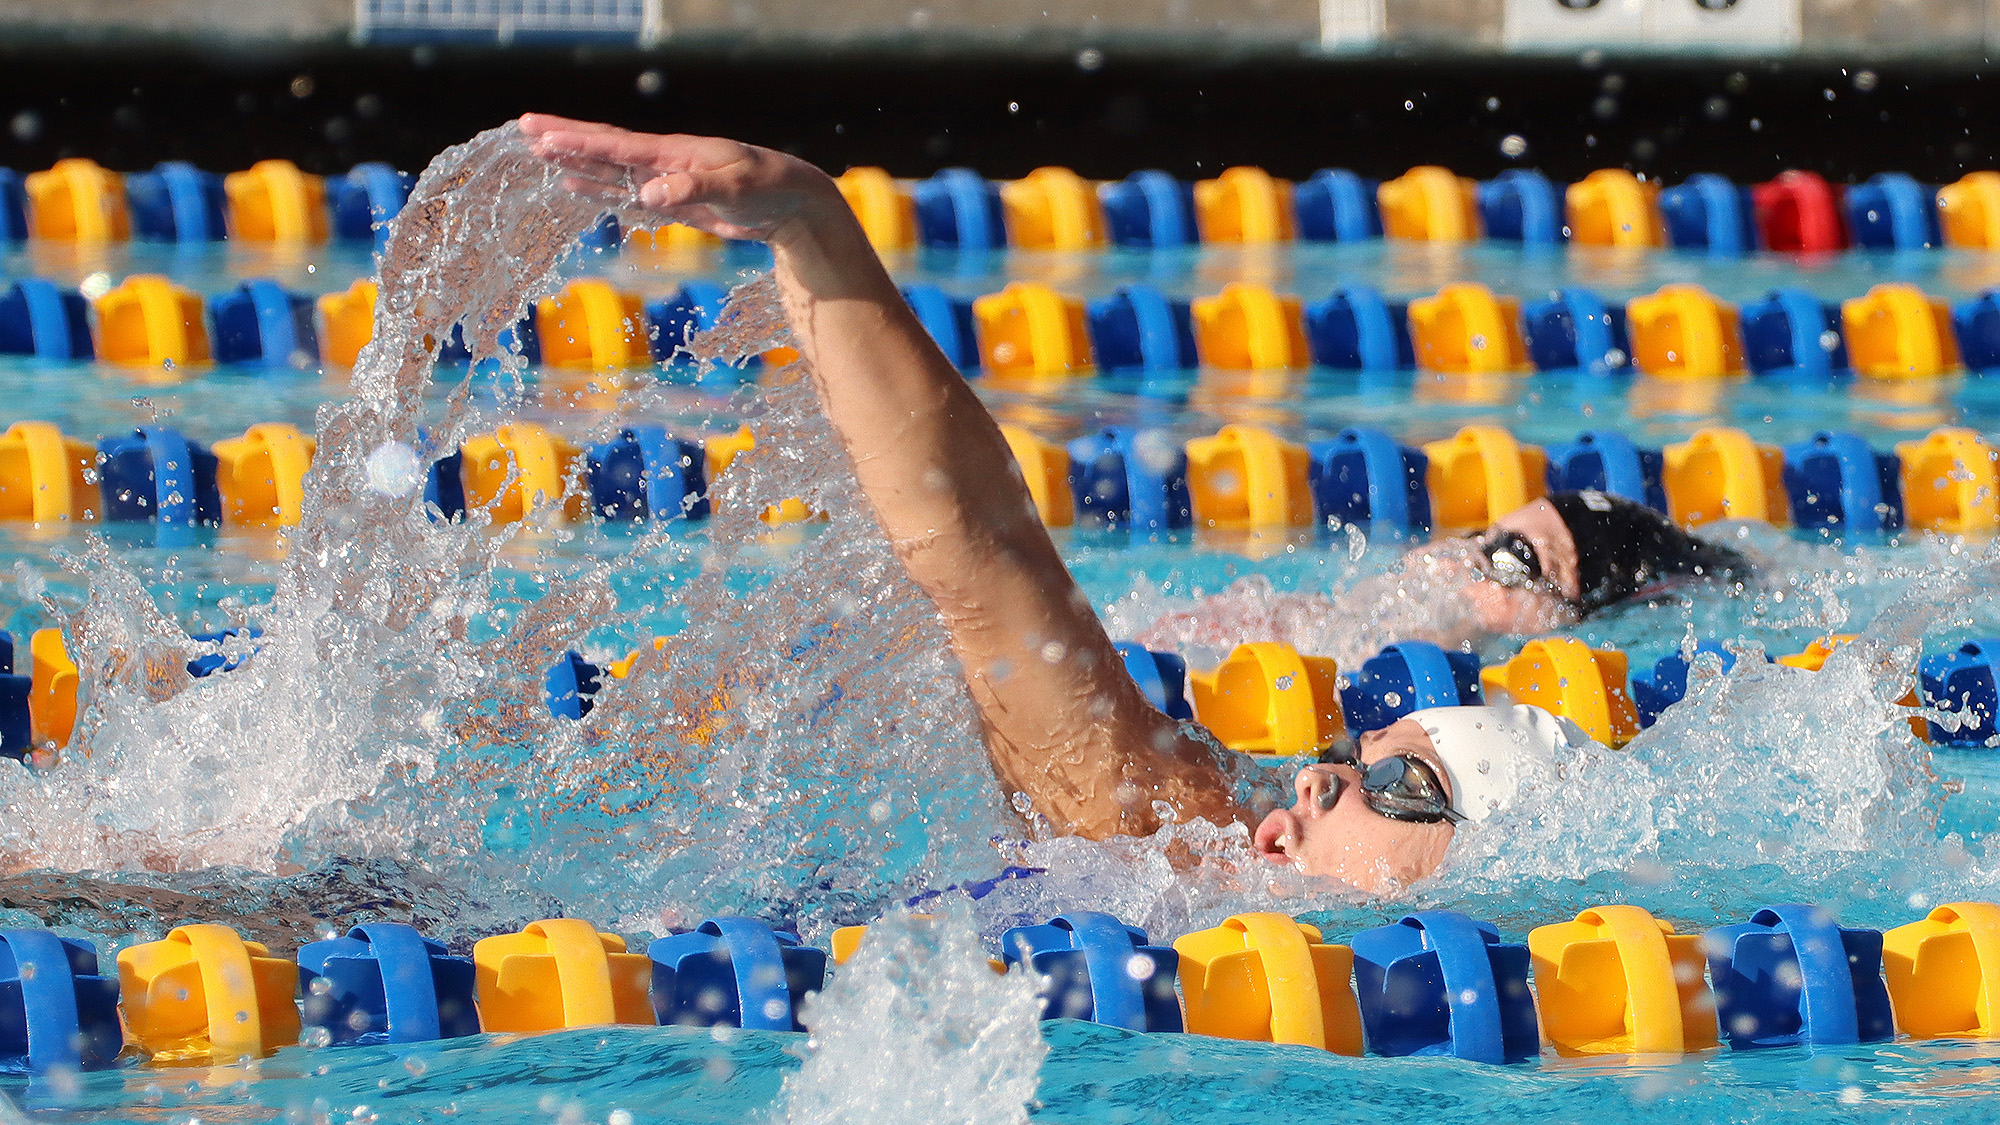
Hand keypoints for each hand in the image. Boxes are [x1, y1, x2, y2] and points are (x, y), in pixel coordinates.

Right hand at [519, 114, 843, 246]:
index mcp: (674, 152)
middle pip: (604, 148)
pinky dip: (597, 187)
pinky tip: (574, 184)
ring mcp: (666, 179)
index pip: (615, 145)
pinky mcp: (673, 200)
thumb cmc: (770, 188)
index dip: (576, 141)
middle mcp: (664, 161)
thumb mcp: (737, 189)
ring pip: (609, 169)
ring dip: (574, 161)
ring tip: (537, 151)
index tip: (538, 133)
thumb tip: (648, 194)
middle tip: (522, 129)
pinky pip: (625, 192)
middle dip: (564, 139)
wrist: (794, 204)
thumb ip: (694, 189)